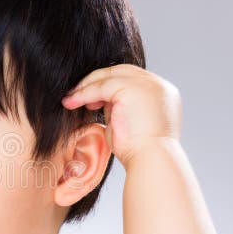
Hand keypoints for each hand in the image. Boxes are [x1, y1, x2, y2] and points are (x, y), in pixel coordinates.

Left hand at [61, 64, 181, 168]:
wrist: (151, 161)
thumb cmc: (139, 152)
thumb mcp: (128, 123)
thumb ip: (118, 109)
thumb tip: (100, 102)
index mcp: (161, 94)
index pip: (131, 79)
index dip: (109, 85)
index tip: (90, 99)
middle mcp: (158, 85)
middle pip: (121, 72)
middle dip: (97, 81)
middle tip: (76, 94)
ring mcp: (148, 84)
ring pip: (109, 76)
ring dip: (87, 87)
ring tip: (70, 100)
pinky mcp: (133, 88)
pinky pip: (102, 86)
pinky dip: (84, 93)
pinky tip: (71, 102)